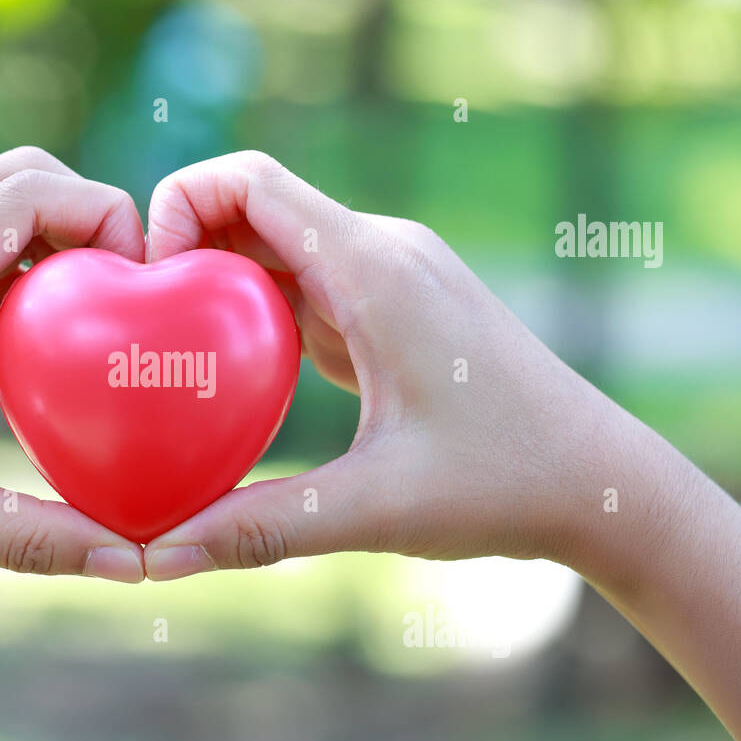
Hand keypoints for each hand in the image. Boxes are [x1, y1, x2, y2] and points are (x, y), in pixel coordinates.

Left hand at [0, 147, 150, 579]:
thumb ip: (30, 536)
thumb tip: (132, 560)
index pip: (25, 192)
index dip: (104, 216)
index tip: (143, 285)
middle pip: (11, 175)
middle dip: (85, 216)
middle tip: (127, 295)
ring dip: (42, 237)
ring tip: (88, 315)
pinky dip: (1, 261)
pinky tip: (24, 332)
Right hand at [140, 150, 618, 578]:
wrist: (600, 483)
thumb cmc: (503, 485)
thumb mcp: (373, 510)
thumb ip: (259, 528)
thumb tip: (153, 559)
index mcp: (376, 270)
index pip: (251, 180)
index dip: (178, 204)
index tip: (147, 283)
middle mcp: (384, 253)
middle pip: (255, 206)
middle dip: (185, 247)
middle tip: (140, 326)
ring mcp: (395, 277)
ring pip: (281, 246)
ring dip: (220, 280)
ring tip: (171, 352)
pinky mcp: (399, 309)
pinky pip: (309, 285)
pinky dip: (259, 313)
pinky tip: (234, 376)